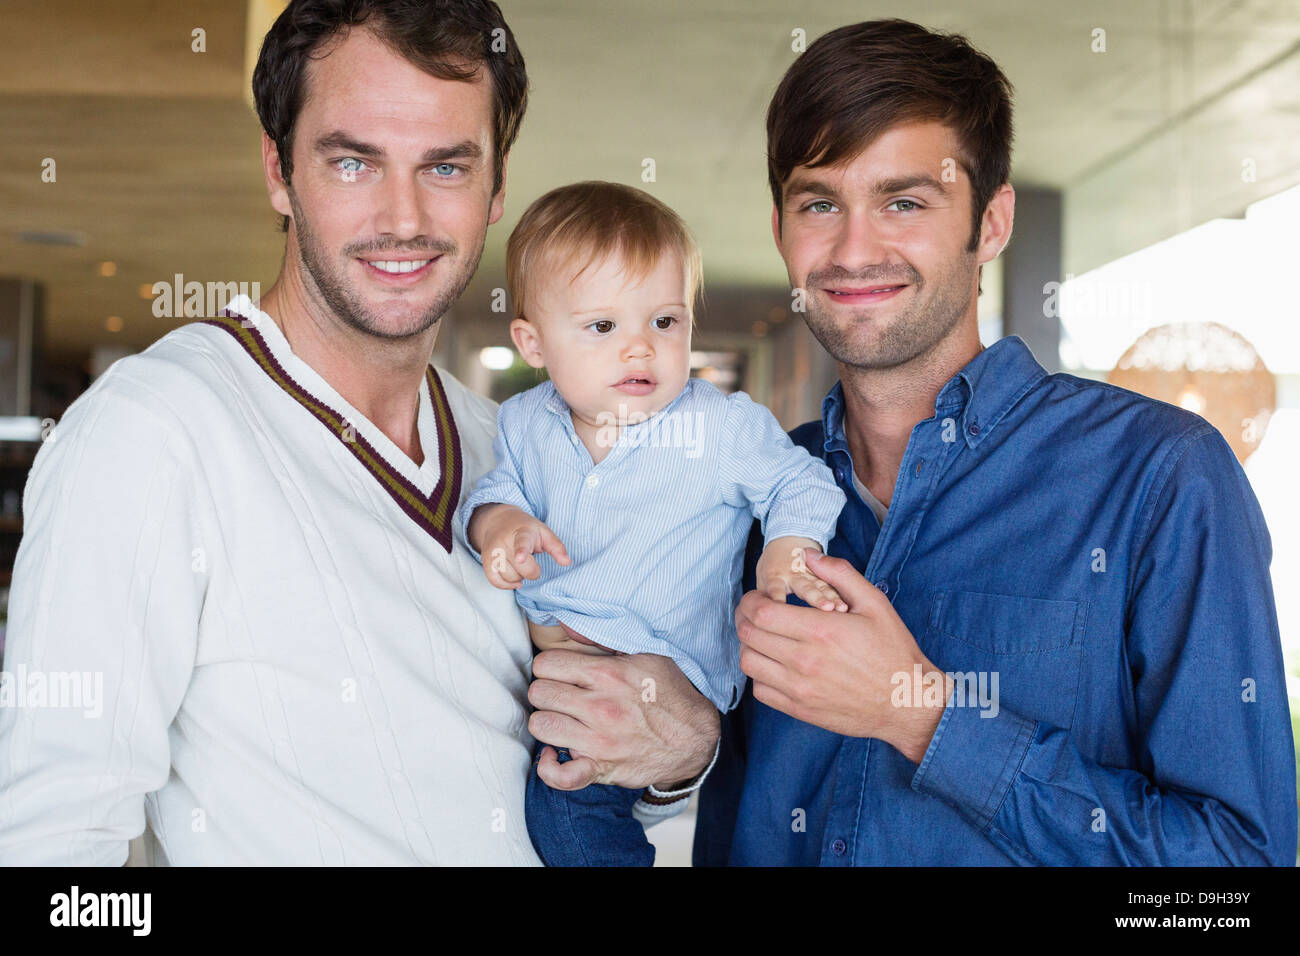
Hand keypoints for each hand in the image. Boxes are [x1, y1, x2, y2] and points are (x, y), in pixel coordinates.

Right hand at [468, 503, 569, 588]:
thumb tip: (567, 562)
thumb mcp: (543, 531)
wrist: (497, 521)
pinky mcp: (486, 562)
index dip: (521, 551)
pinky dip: (506, 585)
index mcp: (522, 532)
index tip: (520, 558)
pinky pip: (495, 581)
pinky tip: (514, 579)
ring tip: (520, 565)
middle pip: (521, 568)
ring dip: (519, 577)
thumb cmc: (525, 528)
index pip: (522, 543)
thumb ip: (556, 547)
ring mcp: (493, 552)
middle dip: (532, 571)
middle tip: (531, 560)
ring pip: (509, 577)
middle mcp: (504, 542)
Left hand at [527, 650, 719, 790]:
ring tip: (559, 719)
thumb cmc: (670, 693)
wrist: (694, 738)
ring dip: (546, 722)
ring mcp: (598, 740)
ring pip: (541, 726)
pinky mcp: (601, 768)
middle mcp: (600, 706)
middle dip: (546, 692)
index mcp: (608, 674)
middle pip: (539, 693)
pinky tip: (553, 754)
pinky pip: (560, 775)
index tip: (558, 673)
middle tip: (559, 695)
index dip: (548, 667)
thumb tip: (569, 625)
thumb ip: (606, 639)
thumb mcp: (646, 654)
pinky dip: (549, 767)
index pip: (546, 664)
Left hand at [737, 550, 951, 762]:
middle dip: (745, 617)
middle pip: (748, 635)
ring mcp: (800, 688)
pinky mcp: (800, 709)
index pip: (761, 612)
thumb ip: (839, 573)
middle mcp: (805, 661)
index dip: (751, 600)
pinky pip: (760, 690)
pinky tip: (774, 663)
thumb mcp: (874, 603)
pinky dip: (759, 674)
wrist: (906, 702)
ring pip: (749, 663)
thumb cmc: (893, 651)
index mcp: (820, 630)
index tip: (759, 597)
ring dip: (750, 645)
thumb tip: (808, 555)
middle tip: (756, 611)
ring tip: (764, 636)